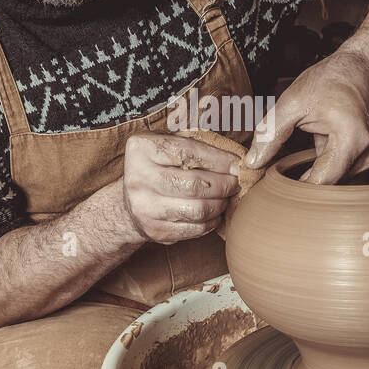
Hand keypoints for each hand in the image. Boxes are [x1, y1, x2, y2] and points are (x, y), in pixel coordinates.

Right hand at [121, 133, 239, 243]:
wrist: (130, 200)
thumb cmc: (159, 165)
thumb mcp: (168, 142)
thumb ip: (196, 139)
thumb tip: (236, 152)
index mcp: (142, 149)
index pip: (187, 152)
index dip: (218, 159)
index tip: (237, 163)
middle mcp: (139, 178)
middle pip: (195, 184)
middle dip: (224, 184)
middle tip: (235, 183)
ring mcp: (144, 208)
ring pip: (197, 210)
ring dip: (220, 204)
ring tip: (226, 197)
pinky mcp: (154, 230)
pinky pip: (194, 229)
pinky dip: (211, 221)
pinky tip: (215, 213)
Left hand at [247, 49, 368, 183]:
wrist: (357, 68)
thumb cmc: (328, 80)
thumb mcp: (292, 102)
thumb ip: (270, 134)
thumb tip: (253, 163)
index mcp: (352, 140)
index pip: (321, 183)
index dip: (294, 189)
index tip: (271, 187)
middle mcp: (366, 154)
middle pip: (326, 185)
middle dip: (298, 183)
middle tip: (273, 176)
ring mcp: (367, 158)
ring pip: (330, 181)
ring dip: (309, 175)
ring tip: (289, 161)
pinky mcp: (363, 158)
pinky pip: (335, 172)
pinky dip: (318, 167)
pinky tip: (304, 157)